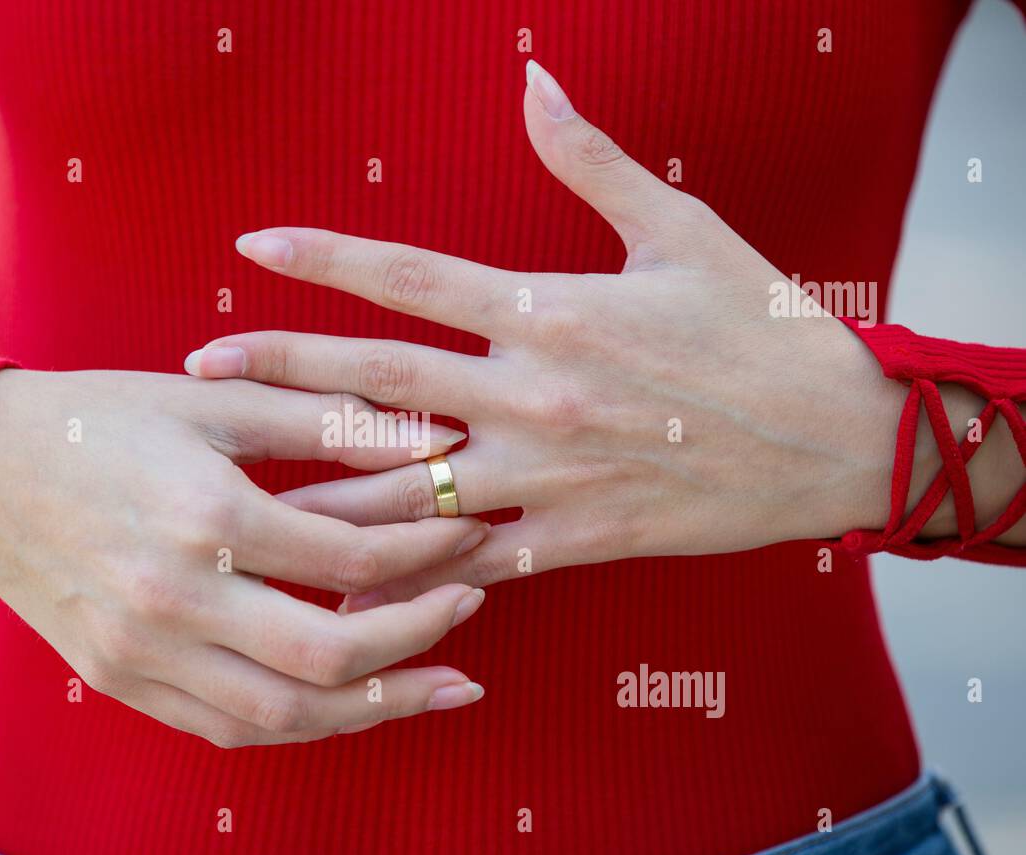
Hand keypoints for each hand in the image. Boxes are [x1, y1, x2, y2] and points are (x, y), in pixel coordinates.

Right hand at [0, 368, 489, 746]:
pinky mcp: (122, 681)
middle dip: (418, 639)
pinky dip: (299, 720)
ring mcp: (142, 653)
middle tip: (469, 609)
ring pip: (285, 713)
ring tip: (437, 684)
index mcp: (204, 517)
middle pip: (328, 655)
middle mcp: (174, 599)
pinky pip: (228, 727)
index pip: (349, 556)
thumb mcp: (215, 400)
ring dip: (375, 706)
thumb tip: (432, 435)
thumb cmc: (98, 420)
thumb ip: (327, 419)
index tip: (467, 534)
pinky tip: (347, 702)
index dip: (426, 550)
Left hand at [183, 60, 909, 607]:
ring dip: (317, 491)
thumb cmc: (763, 328)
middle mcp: (533, 394)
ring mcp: (547, 474)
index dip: (323, 259)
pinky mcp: (572, 536)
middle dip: (280, 376)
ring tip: (239, 498)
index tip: (252, 249)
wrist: (838, 441)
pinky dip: (409, 575)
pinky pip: (472, 560)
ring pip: (406, 490)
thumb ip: (592, 160)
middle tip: (199, 374)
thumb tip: (534, 82)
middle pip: (379, 383)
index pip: (410, 276)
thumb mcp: (681, 229)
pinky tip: (348, 590)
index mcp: (549, 310)